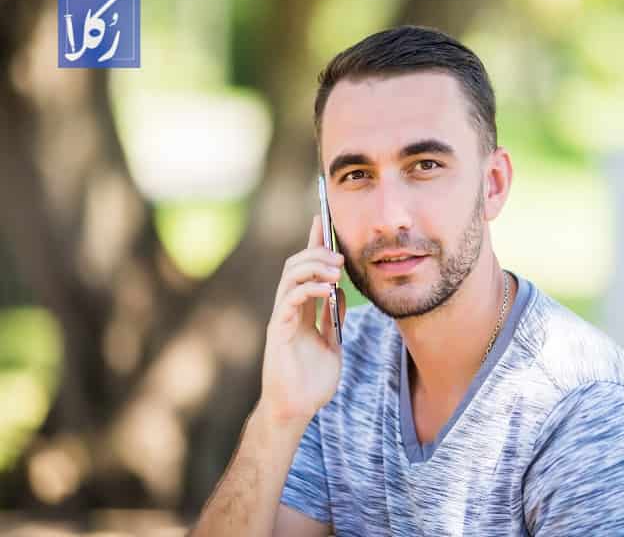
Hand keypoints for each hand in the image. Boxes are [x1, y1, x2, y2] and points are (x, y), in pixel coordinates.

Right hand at [260, 214, 346, 425]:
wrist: (297, 410)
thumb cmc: (312, 382)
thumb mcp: (332, 344)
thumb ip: (333, 318)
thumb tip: (340, 291)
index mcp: (301, 311)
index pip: (306, 269)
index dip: (313, 243)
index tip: (323, 219)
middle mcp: (288, 309)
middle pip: (295, 265)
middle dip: (316, 252)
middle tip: (340, 256)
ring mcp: (281, 318)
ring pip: (290, 276)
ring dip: (314, 266)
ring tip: (336, 270)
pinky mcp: (278, 330)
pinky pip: (290, 300)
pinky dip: (309, 289)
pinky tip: (329, 289)